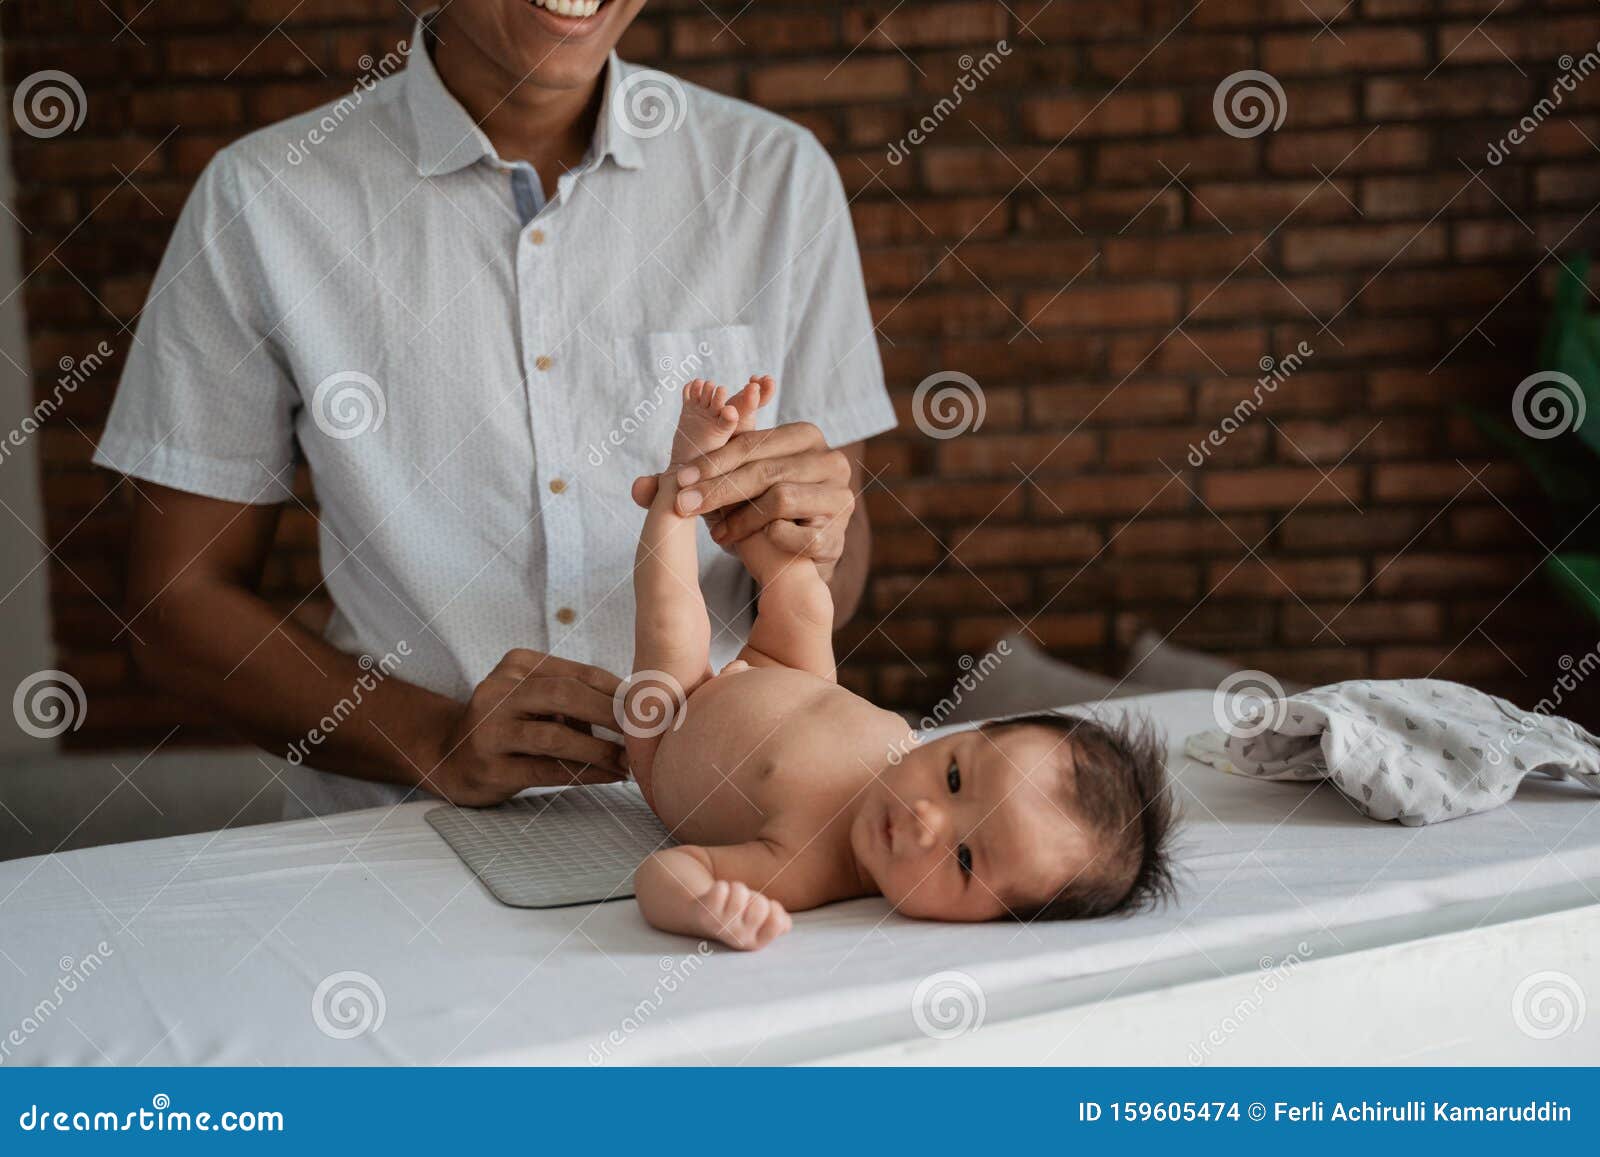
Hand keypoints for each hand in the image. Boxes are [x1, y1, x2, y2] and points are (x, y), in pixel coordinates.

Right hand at [427, 649, 626, 806]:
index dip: (620, 692)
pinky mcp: (489, 765)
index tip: (651, 709)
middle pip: (567, 695)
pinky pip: (546, 770)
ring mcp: (490, 728)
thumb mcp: (537, 700)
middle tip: (646, 734)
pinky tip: (609, 777)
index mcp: (519, 664)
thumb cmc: (510, 726)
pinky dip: (584, 773)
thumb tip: (636, 711)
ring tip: (630, 763)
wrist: (449, 756)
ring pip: (555, 736)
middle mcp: (500, 689)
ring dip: (600, 750)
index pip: (580, 673)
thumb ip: (576, 700)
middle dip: (613, 715)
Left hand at [633, 421, 854, 580]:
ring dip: (741, 518)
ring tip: (715, 534)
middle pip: (765, 470)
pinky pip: (800, 535)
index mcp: (804, 435)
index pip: (751, 443)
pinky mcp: (840, 535)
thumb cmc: (754, 511)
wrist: (790, 557)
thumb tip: (638, 487)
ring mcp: (840, 497)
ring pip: (782, 499)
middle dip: (717, 489)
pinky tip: (747, 548)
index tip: (677, 480)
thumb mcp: (723, 486)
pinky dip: (770, 540)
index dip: (711, 461)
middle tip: (681, 506)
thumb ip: (685, 480)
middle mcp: (830, 460)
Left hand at [696, 880, 791, 950]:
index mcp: (756, 942)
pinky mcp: (704, 915)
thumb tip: (786, 926)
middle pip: (761, 905)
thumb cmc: (734, 913)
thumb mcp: (758, 920)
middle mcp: (739, 940)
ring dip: (735, 888)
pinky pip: (721, 889)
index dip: (772, 907)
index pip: (778, 923)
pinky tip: (714, 897)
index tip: (760, 907)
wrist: (698, 913)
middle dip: (752, 895)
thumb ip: (776, 922)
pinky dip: (719, 886)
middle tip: (741, 902)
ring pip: (741, 893)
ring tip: (728, 898)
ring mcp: (722, 928)